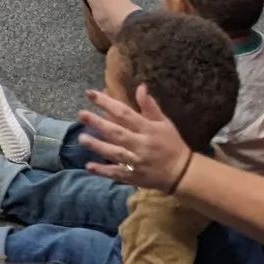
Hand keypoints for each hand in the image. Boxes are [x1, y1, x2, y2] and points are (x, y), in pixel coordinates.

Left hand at [77, 83, 194, 192]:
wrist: (183, 173)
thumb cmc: (172, 144)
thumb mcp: (165, 123)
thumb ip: (150, 106)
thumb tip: (140, 87)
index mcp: (148, 129)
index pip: (125, 113)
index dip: (108, 103)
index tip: (91, 94)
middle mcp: (141, 144)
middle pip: (117, 132)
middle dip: (98, 123)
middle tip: (81, 114)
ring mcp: (137, 162)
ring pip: (115, 153)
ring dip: (98, 146)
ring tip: (81, 138)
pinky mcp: (134, 176)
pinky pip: (117, 173)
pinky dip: (103, 171)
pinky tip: (88, 166)